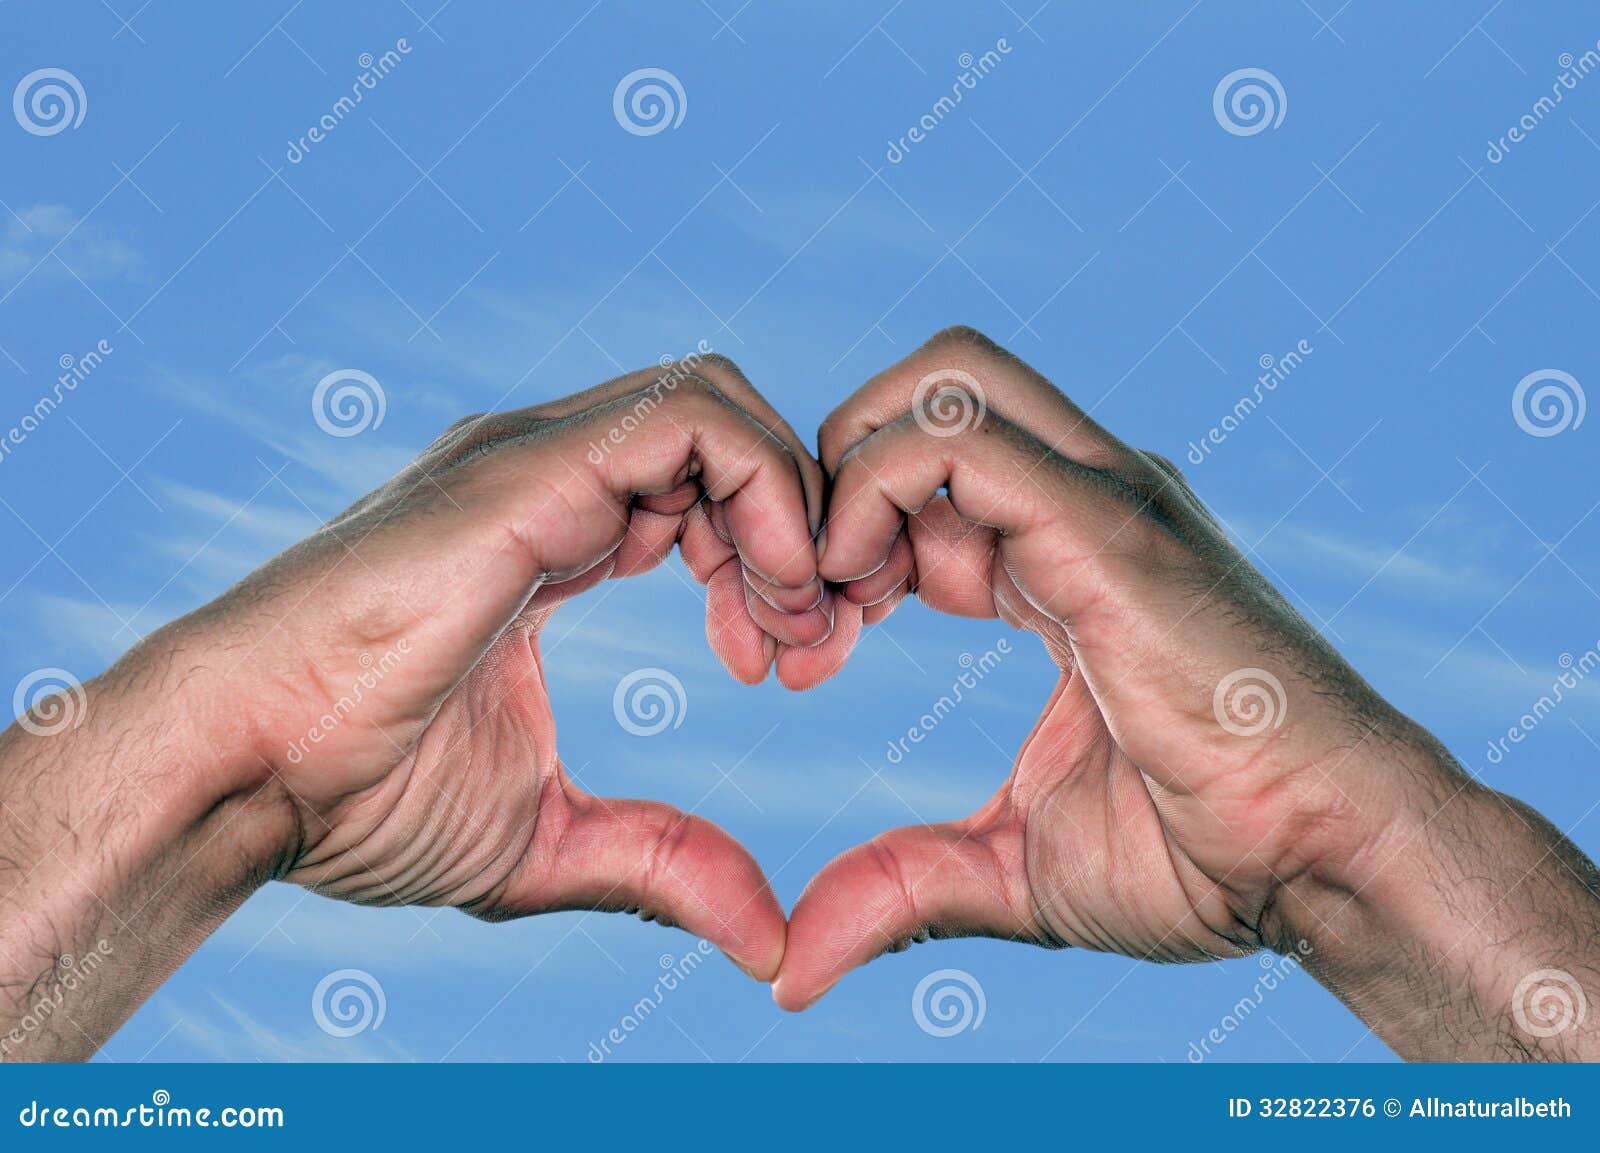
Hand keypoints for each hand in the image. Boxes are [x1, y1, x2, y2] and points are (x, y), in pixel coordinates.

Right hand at [215, 355, 856, 967]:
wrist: (243, 774)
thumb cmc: (356, 798)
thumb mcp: (549, 838)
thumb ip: (666, 864)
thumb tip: (768, 941)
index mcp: (555, 531)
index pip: (706, 489)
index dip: (776, 565)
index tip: (787, 668)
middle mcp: (552, 474)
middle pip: (732, 437)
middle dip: (804, 534)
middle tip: (813, 650)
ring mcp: (537, 459)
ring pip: (724, 408)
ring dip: (794, 514)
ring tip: (791, 631)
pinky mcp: (529, 469)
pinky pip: (692, 423)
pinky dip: (767, 494)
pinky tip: (768, 601)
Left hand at [775, 327, 1599, 1059]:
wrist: (1329, 864)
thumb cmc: (1206, 860)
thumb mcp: (1012, 868)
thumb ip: (899, 888)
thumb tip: (794, 972)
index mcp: (1061, 557)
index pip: (922, 478)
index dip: (841, 547)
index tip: (806, 654)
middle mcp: (1083, 503)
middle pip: (928, 388)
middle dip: (833, 474)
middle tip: (802, 604)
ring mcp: (1104, 501)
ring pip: (940, 382)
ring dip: (845, 476)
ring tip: (824, 603)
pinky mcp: (1111, 526)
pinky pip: (960, 441)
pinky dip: (872, 492)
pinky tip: (856, 596)